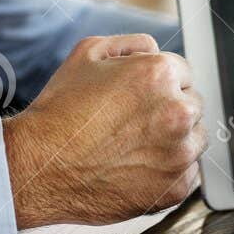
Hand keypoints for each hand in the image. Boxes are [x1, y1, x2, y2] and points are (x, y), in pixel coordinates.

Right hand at [3, 34, 203, 227]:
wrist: (40, 165)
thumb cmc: (59, 111)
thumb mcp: (87, 53)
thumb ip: (132, 44)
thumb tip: (154, 50)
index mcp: (160, 75)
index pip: (184, 74)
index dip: (160, 84)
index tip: (142, 99)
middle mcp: (177, 112)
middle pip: (192, 105)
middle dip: (169, 110)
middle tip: (133, 123)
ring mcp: (178, 154)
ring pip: (194, 140)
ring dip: (174, 141)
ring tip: (133, 146)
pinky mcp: (173, 189)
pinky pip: (187, 174)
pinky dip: (168, 172)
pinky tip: (137, 167)